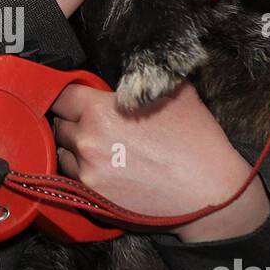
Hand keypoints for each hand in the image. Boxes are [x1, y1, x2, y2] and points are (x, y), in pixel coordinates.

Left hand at [50, 80, 269, 241]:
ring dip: (74, 147)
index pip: (61, 94)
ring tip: (99, 147)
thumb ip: (140, 77)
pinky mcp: (91, 198)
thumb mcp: (175, 91)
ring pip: (62, 152)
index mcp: (100, 110)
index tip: (77, 96)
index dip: (70, 93)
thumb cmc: (195, 141)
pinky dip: (81, 171)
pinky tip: (103, 168)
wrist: (209, 193)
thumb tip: (130, 71)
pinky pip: (71, 178)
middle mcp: (87, 141)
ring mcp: (87, 173)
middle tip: (95, 123)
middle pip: (59, 123)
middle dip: (74, 120)